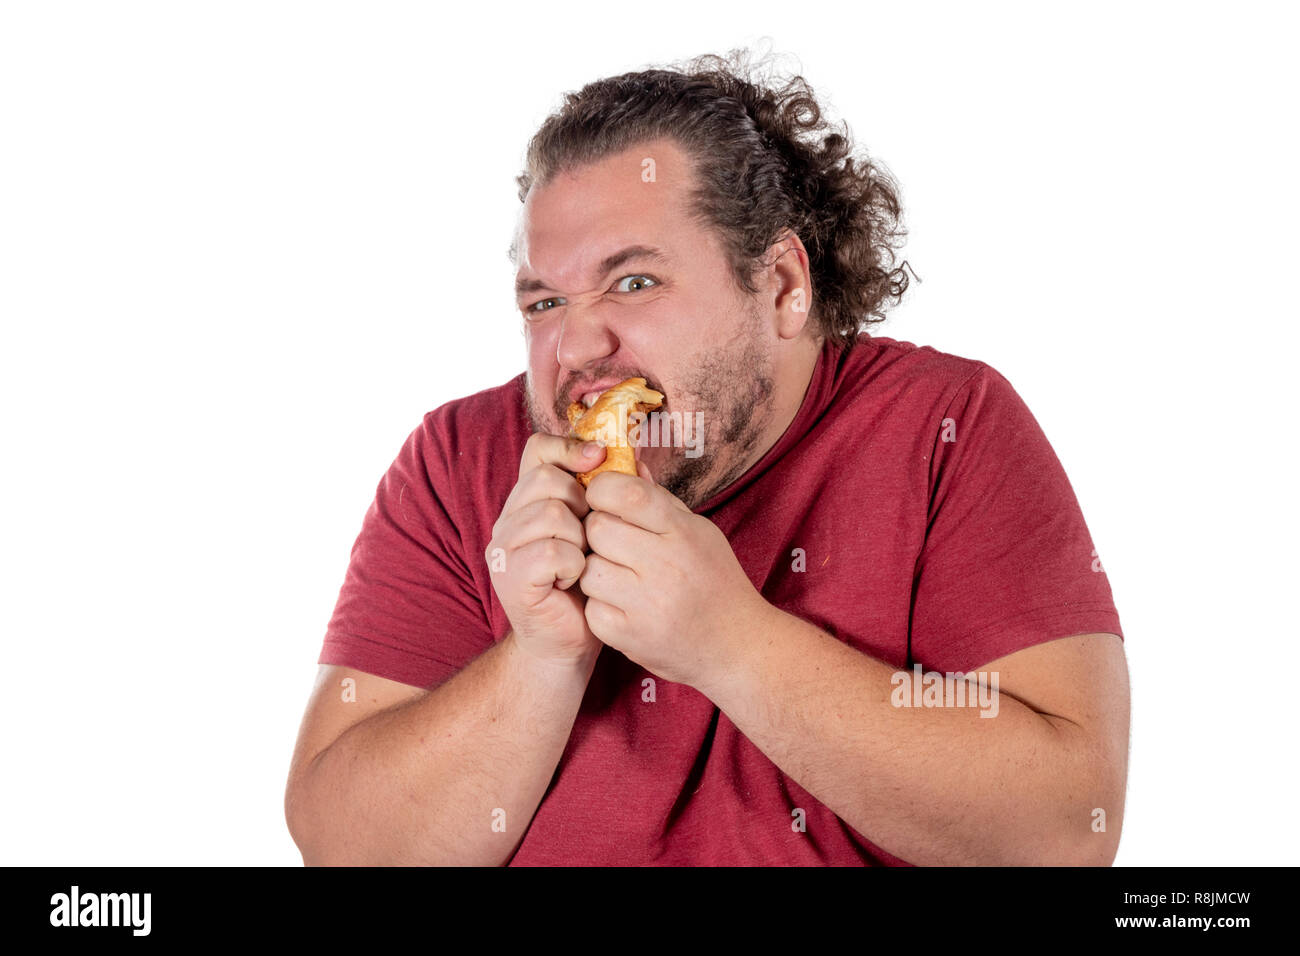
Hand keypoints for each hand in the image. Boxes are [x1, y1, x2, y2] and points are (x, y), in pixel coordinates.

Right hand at [486, 433, 606, 666]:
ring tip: (581, 562)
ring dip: (580, 540)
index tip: (599, 459)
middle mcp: (507, 520)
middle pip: (547, 479)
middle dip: (582, 504)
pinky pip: (552, 552)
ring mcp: (504, 548)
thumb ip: (614, 497)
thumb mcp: (602, 533)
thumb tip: (638, 462)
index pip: (537, 449)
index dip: (569, 447)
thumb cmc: (588, 587)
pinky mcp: (510, 576)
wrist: (568, 644)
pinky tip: (573, 581)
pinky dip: (573, 566)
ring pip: (551, 515)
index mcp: (527, 503)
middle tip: (589, 537)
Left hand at [577, 461, 772, 688]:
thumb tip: (625, 460)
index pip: (628, 494)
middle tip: (613, 543)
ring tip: (620, 577)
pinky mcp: (630, 636)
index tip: (603, 498)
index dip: (603, 489)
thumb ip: (658, 499)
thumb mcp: (699, 532)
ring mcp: (647, 605)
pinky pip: (591, 608)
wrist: (736, 646)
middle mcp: (666, 566)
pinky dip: (600, 606)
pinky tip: (622, 605)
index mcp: (684, 533)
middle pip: (598, 529)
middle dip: (598, 532)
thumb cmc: (715, 581)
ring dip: (596, 570)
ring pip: (588, 569)